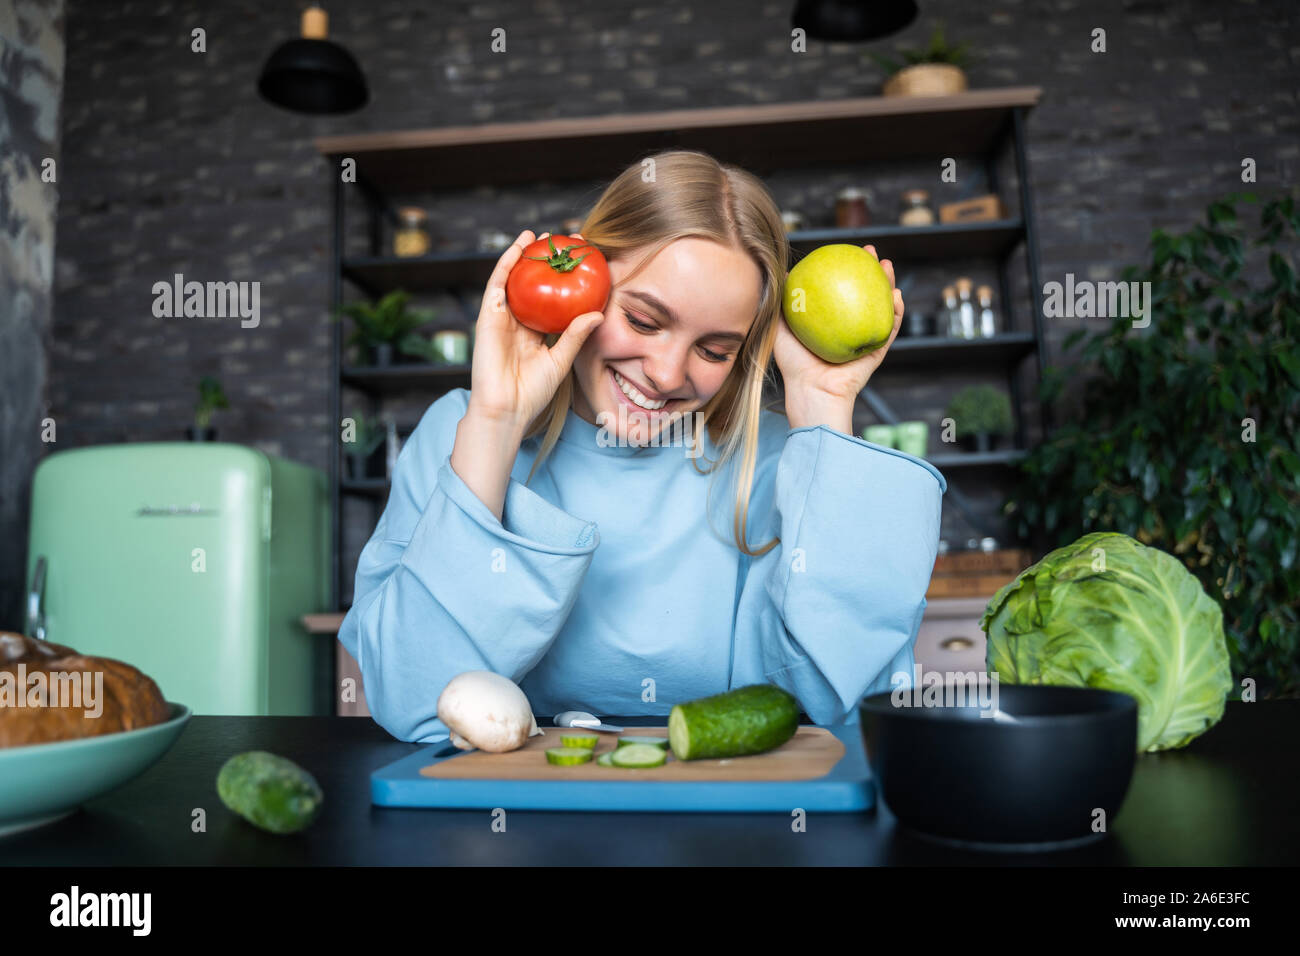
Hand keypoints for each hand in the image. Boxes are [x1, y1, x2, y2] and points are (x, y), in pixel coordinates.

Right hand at [466, 230, 604, 430]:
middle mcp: (516, 323)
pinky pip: (497, 285)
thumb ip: (575, 335)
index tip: (579, 263)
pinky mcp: (487, 317)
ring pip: (512, 280)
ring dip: (522, 256)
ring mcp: (500, 319)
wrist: (507, 409)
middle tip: (560, 241)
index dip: (562, 281)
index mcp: (533, 334)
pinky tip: (518, 247)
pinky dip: (506, 264)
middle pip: (530, 286)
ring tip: (537, 236)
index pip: (549, 301)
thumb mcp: (561, 360)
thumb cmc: (533, 393)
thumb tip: (599, 313)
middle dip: (542, 263)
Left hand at [775, 244, 903, 416]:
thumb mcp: (782, 326)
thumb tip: (785, 272)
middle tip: (871, 251)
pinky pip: (890, 329)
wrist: (810, 390)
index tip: (846, 250)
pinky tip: (896, 294)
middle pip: (865, 293)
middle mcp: (849, 328)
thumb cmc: (793, 362)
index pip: (842, 289)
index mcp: (831, 322)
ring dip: (889, 284)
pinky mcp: (877, 352)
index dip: (846, 269)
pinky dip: (897, 312)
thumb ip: (784, 301)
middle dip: (871, 270)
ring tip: (887, 265)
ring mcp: (865, 339)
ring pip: (882, 307)